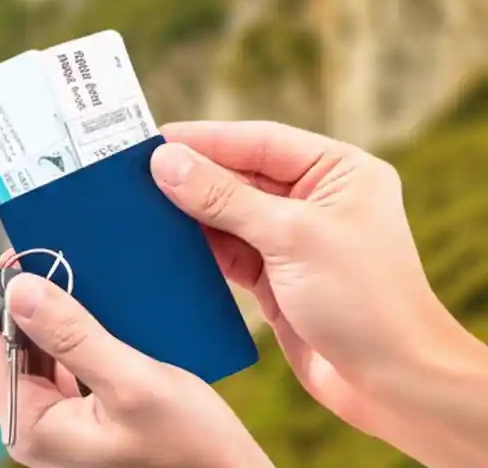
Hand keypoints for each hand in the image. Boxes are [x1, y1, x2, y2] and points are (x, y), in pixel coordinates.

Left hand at [0, 272, 271, 467]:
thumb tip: (18, 288)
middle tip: (68, 265)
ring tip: (90, 288)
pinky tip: (104, 318)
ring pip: (36, 347)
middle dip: (35, 302)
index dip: (4, 294)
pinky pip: (64, 361)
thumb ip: (73, 335)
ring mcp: (56, 421)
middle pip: (8, 340)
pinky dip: (78, 334)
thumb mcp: (133, 383)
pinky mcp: (80, 416)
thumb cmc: (191, 449)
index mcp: (30, 423)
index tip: (36, 257)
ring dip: (59, 316)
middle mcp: (33, 424)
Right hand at [152, 120, 487, 465]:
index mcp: (339, 171)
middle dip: (189, 176)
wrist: (392, 384)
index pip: (258, 141)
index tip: (150, 141)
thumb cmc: (365, 302)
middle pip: (238, 175)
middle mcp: (317, 199)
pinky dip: (196, 248)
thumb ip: (223, 197)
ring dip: (188, 213)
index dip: (203, 139)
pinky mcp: (275, 277)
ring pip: (227, 214)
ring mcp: (294, 240)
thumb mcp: (290, 237)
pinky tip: (162, 243)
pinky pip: (226, 251)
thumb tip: (165, 162)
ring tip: (137, 206)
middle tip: (131, 173)